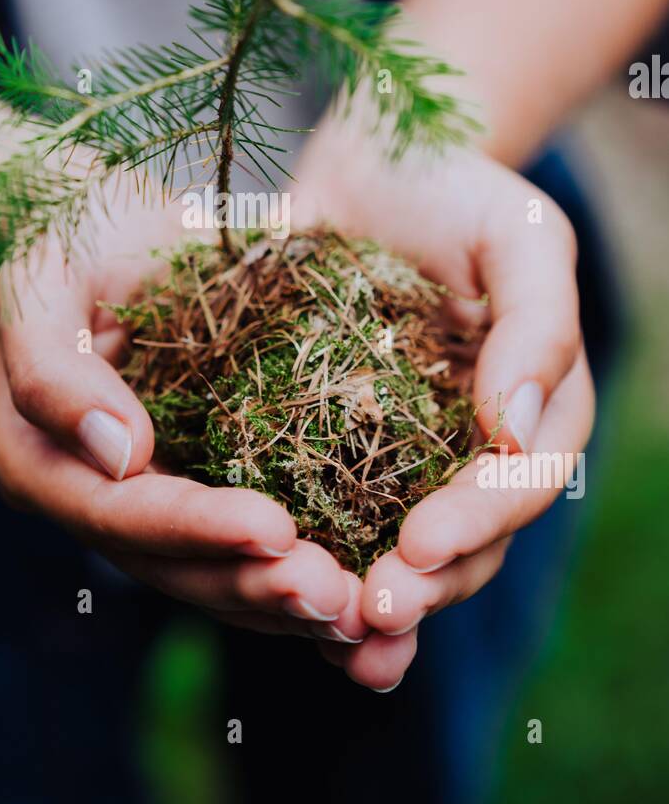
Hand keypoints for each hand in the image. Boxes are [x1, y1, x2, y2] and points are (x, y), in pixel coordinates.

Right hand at [0, 191, 363, 635]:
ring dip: (288, 600)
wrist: (115, 224)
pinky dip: (302, 571)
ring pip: (218, 575)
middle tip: (338, 596)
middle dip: (257, 586)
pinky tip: (367, 591)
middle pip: (175, 567)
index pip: (121, 514)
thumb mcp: (42, 283)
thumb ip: (54, 373)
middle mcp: (95, 500)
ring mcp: (150, 504)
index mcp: (41, 463)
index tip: (275, 528)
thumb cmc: (71, 237)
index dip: (197, 528)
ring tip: (364, 609)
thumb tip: (119, 456)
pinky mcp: (203, 488)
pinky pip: (250, 549)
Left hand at [292, 127, 594, 690]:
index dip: (474, 522)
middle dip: (421, 587)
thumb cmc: (454, 187)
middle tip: (367, 614)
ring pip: (398, 551)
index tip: (417, 549)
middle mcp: (472, 448)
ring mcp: (405, 455)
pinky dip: (309, 562)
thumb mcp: (518, 233)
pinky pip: (328, 516)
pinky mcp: (334, 447)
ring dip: (367, 605)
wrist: (370, 164)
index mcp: (535, 407)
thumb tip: (515, 424)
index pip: (519, 482)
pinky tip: (269, 597)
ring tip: (326, 639)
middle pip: (465, 542)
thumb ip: (535, 324)